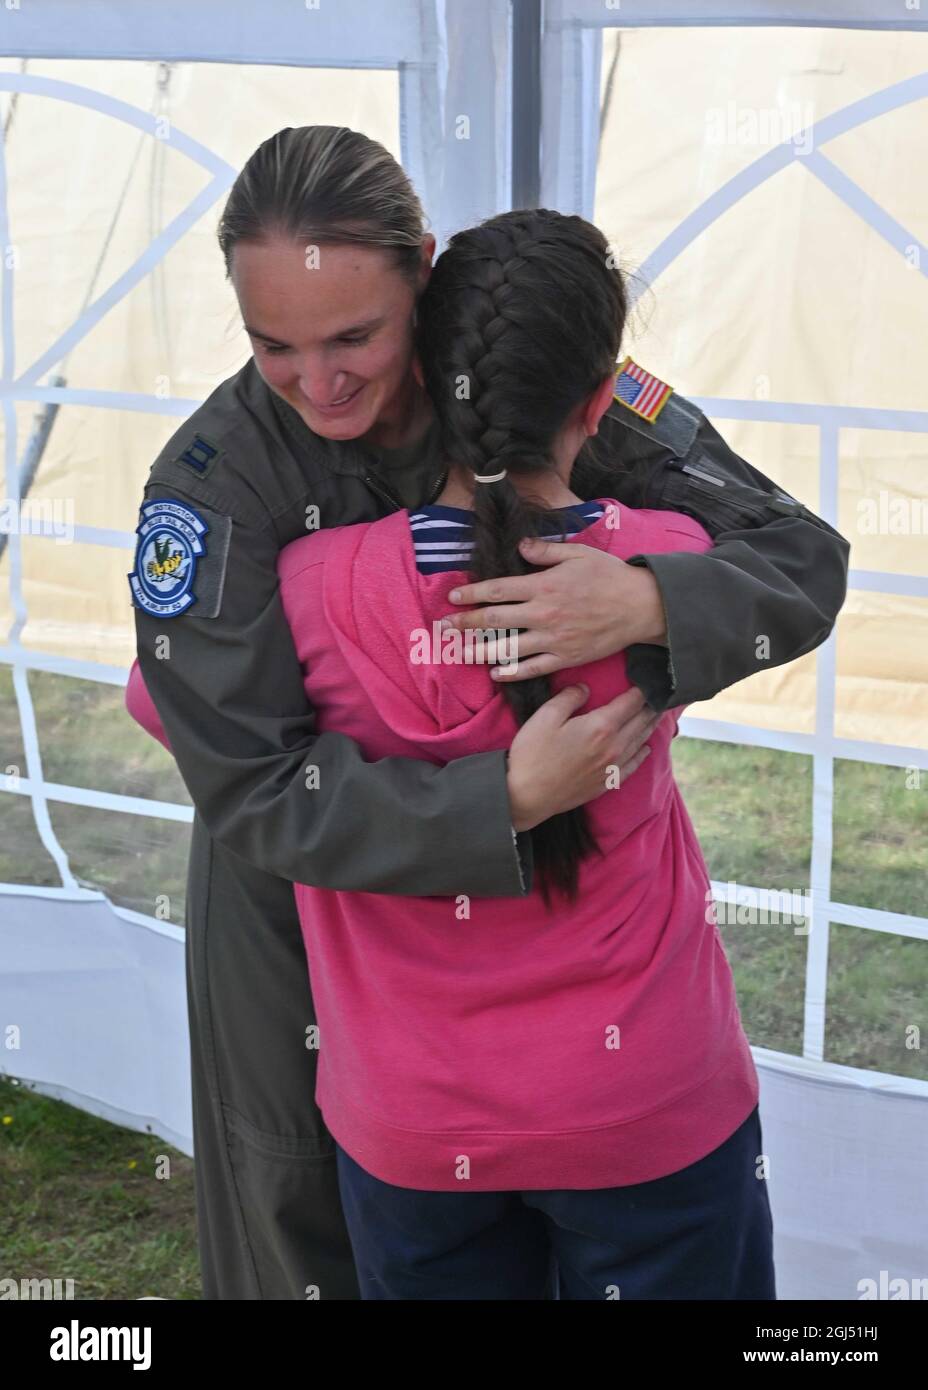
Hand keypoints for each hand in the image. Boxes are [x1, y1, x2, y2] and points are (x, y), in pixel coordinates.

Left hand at [440, 537, 667, 682]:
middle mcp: (543, 613)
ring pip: (508, 648)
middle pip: (495, 621)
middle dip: (466, 623)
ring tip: (461, 653)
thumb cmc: (609, 576)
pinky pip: (533, 668)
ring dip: (480, 651)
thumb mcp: (578, 554)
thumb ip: (545, 550)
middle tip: (446, 627)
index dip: (472, 594)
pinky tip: (496, 672)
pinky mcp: (566, 657)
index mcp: (544, 585)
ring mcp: (553, 639)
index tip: (454, 598)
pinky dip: (512, 672)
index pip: (498, 590)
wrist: (640, 607)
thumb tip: (520, 547)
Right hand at [506, 684, 659, 831]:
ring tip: (657, 714)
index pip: (631, 703)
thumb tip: (586, 688)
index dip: (642, 689)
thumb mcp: (546, 716)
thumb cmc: (532, 754)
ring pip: (641, 742)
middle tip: (661, 695)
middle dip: (652, 706)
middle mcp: (614, 746)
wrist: (526, 796)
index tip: (649, 680)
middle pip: (642, 721)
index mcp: (601, 726)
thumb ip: (569, 697)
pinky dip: (642, 754)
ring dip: (651, 726)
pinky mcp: (607, 783)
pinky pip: (633, 765)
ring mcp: (613, 767)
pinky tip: (645, 749)